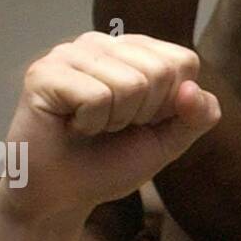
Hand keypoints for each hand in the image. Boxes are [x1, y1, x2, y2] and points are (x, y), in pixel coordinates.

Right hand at [2, 34, 218, 224]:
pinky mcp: (44, 72)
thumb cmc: (110, 163)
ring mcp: (70, 53)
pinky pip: (97, 97)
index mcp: (133, 51)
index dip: (171, 105)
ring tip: (90, 126)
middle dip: (144, 115)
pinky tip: (72, 127)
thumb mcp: (166, 142)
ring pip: (130, 84)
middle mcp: (101, 44)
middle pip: (160, 71)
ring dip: (115, 122)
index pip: (184, 61)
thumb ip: (196, 117)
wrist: (61, 196)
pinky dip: (90, 124)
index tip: (141, 121)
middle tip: (112, 127)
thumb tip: (193, 89)